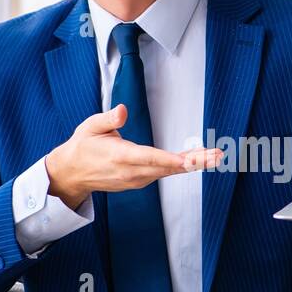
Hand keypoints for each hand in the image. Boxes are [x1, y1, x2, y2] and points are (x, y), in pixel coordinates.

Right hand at [45, 103, 222, 208]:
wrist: (72, 174)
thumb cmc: (83, 147)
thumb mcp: (90, 127)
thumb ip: (108, 119)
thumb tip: (123, 110)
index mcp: (120, 156)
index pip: (151, 158)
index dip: (173, 159)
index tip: (191, 159)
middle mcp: (132, 172)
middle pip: (168, 167)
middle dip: (194, 162)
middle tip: (218, 155)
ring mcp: (137, 180)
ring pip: (170, 171)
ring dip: (193, 164)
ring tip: (216, 155)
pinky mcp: (140, 181)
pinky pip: (165, 173)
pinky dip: (182, 167)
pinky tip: (198, 159)